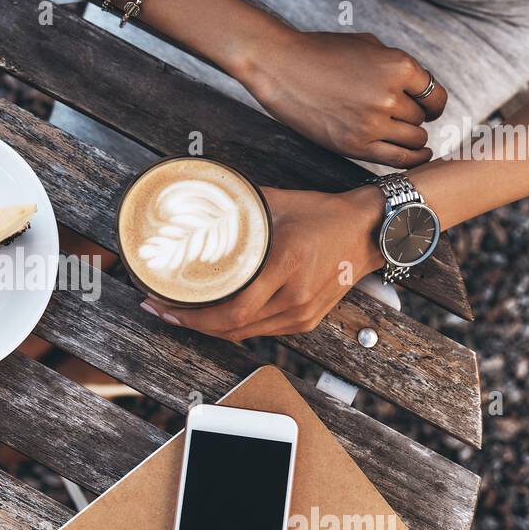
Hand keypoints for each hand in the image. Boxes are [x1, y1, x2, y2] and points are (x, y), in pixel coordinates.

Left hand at [142, 185, 384, 339]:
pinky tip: (213, 316)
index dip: (191, 314)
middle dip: (189, 323)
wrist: (369, 232)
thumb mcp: (277, 202)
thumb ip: (239, 204)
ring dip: (208, 328)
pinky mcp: (306, 321)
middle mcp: (294, 298)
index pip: (230, 309)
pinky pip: (260, 331)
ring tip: (179, 312)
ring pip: (243, 334)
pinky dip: (233, 327)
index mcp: (285, 266)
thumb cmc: (323, 215)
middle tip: (159, 307)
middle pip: (231, 328)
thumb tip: (200, 195)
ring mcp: (302, 314)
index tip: (162, 301)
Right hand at [229, 29, 447, 168]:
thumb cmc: (321, 52)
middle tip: (401, 117)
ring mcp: (372, 123)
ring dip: (411, 137)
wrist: (280, 68)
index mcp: (399, 66)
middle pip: (421, 118)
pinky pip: (397, 158)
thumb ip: (396, 65)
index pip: (434, 95)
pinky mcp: (354, 145)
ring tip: (401, 133)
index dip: (433, 103)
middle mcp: (390, 96)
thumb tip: (419, 87)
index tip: (430, 109)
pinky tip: (419, 157)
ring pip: (413, 139)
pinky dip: (413, 159)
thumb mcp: (368, 45)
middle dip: (414, 118)